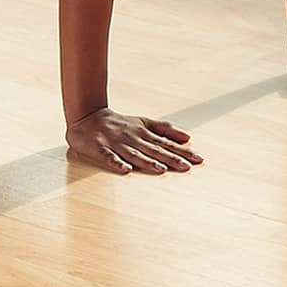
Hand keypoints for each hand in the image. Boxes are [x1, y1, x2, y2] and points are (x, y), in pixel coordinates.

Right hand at [65, 108, 202, 174]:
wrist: (88, 116)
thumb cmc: (119, 123)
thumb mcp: (144, 122)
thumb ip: (165, 129)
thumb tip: (187, 138)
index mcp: (143, 133)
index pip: (166, 144)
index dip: (181, 152)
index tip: (198, 160)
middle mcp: (132, 138)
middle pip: (154, 150)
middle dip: (170, 159)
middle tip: (186, 167)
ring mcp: (116, 144)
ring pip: (134, 154)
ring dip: (147, 162)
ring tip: (161, 169)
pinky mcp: (100, 148)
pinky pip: (109, 157)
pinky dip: (117, 163)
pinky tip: (126, 170)